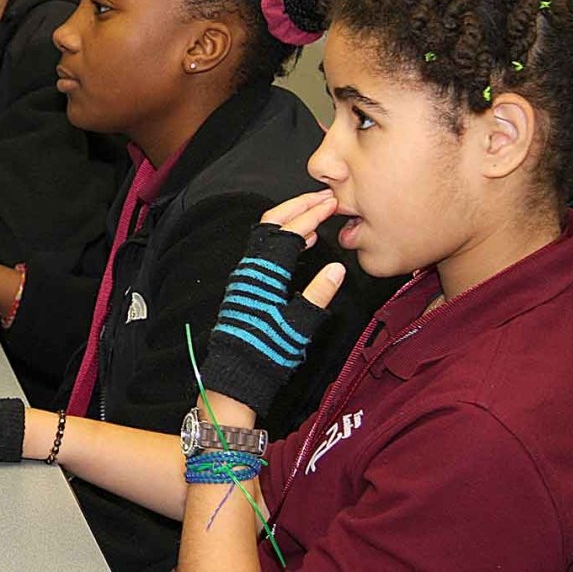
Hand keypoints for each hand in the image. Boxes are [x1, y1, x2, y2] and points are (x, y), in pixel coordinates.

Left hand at [200, 190, 345, 416]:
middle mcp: (250, 269)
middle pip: (273, 222)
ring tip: (317, 212)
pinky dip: (284, 236)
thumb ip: (318, 295)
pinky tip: (302, 241)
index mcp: (264, 274)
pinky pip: (265, 248)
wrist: (235, 375)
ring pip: (267, 233)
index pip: (290, 231)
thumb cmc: (265, 354)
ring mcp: (246, 275)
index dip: (312, 214)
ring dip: (291, 218)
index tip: (332, 202)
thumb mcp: (298, 326)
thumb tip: (337, 268)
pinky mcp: (246, 284)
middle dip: (298, 205)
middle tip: (324, 196)